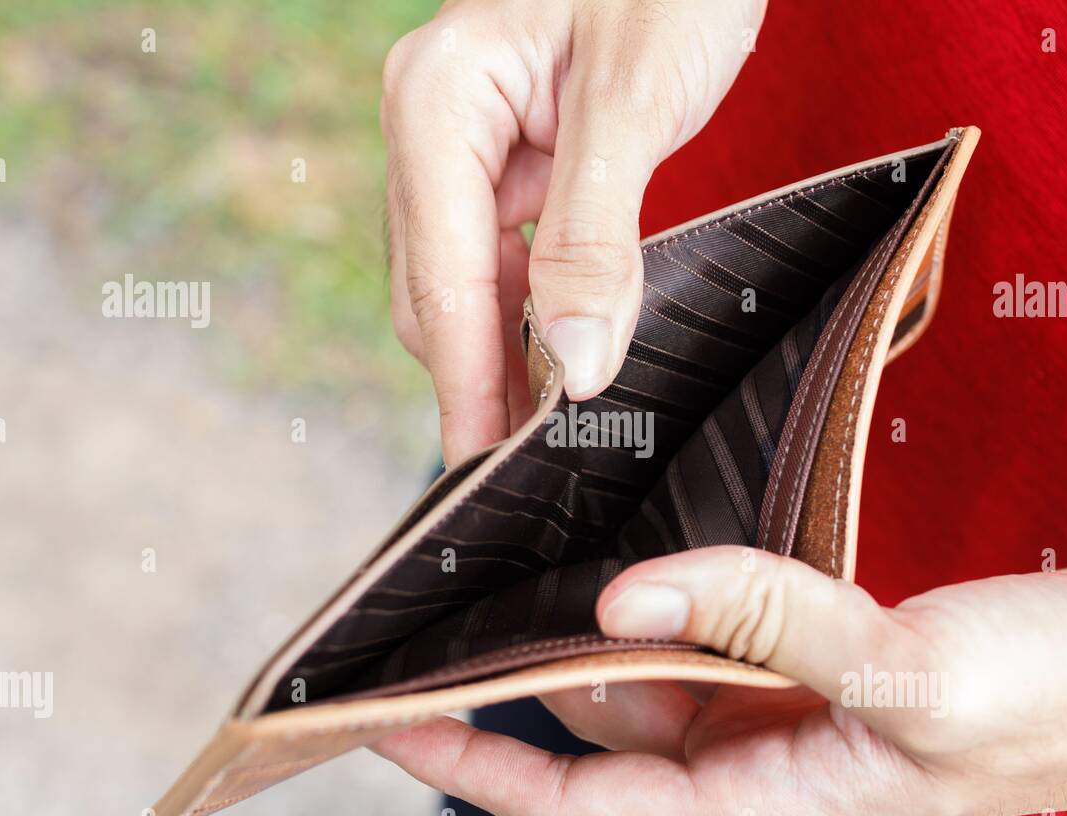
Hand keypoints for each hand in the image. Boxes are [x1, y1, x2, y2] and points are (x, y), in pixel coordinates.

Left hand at [373, 548, 1066, 815]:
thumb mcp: (905, 670)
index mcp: (760, 805)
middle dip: (514, 679)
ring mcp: (773, 717)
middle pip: (595, 730)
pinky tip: (627, 551)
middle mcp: (751, 768)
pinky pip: (700, 635)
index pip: (578, 801)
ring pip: (643, 674)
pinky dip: (659, 600)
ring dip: (586, 627)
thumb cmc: (1046, 701)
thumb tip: (626, 598)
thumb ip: (764, 624)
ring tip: (511, 567)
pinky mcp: (799, 669)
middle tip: (432, 614)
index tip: (389, 724)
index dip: (476, 767)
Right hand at [381, 0, 764, 463]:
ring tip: (558, 430)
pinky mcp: (512, 166)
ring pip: (468, 286)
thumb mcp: (632, 101)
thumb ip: (593, 235)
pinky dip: (536, 318)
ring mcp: (467, 150)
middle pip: (438, 291)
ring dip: (508, 356)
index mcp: (437, 100)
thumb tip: (571, 365)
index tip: (488, 463)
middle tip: (537, 466)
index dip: (466, 377)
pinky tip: (571, 358)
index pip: (441, 272)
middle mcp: (434, 129)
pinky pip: (507, 263)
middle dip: (482, 377)